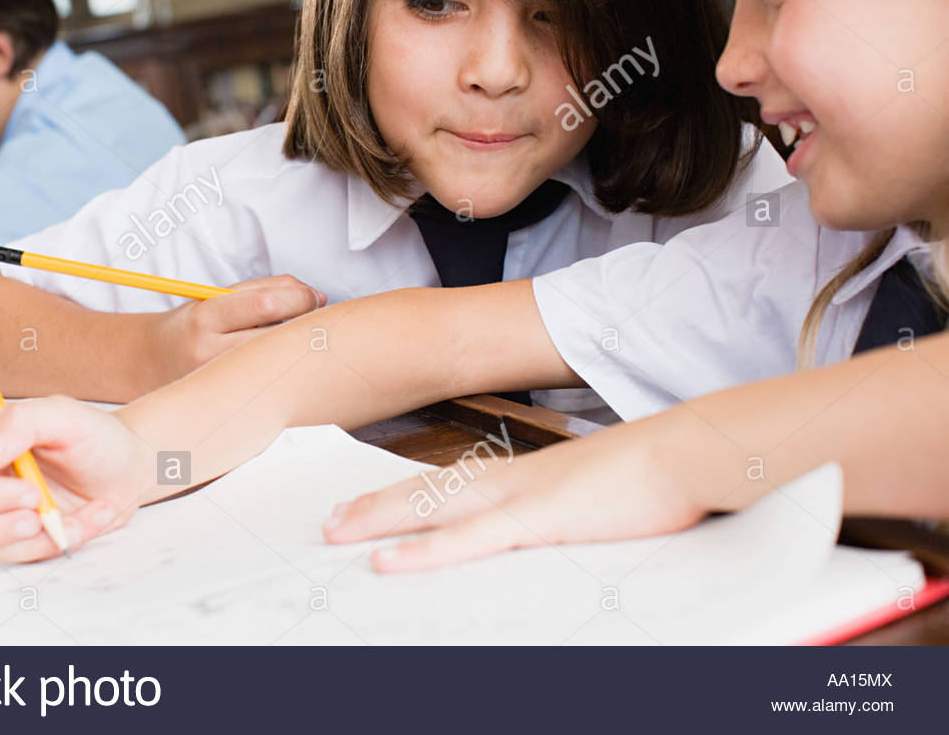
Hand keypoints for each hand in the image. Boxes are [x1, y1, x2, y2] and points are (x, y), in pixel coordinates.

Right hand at [0, 396, 153, 562]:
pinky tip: (76, 525)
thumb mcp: (69, 417)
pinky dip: (46, 547)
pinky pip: (7, 557)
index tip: (31, 493)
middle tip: (39, 518)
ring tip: (72, 520)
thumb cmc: (98, 440)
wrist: (126, 471)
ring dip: (30, 541)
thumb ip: (23, 422)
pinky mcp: (4, 533)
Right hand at [151, 274, 325, 382]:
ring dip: (296, 348)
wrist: (151, 362)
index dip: (300, 297)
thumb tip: (314, 296)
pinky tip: (282, 363)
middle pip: (277, 337)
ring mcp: (219, 382)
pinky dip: (285, 369)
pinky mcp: (230, 403)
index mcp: (205, 317)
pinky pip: (271, 383)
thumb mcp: (216, 297)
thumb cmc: (191, 325)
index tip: (314, 296)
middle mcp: (210, 352)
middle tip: (316, 320)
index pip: (265, 304)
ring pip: (277, 363)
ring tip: (293, 341)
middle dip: (305, 324)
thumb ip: (264, 289)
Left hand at [322, 420, 706, 571]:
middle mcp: (509, 479)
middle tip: (329, 521)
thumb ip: (559, 507)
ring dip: (379, 519)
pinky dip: (423, 550)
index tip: (368, 504)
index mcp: (522, 474)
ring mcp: (518, 497)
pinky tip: (388, 558)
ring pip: (431, 508)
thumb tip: (544, 523)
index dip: (403, 493)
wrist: (683, 454)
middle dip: (373, 506)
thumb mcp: (593, 493)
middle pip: (424, 490)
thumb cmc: (648, 474)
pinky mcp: (535, 520)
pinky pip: (467, 540)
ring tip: (336, 532)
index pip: (447, 482)